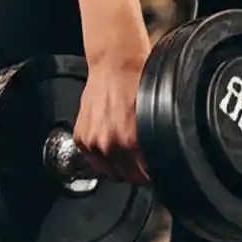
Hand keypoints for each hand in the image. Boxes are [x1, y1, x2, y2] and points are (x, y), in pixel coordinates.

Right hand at [74, 37, 151, 184]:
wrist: (114, 63)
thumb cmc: (136, 81)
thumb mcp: (156, 114)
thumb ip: (155, 142)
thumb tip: (160, 161)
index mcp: (131, 141)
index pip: (146, 178)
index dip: (153, 174)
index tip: (155, 171)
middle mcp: (109, 144)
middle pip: (128, 178)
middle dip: (137, 171)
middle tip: (143, 158)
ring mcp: (92, 142)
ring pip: (110, 173)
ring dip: (119, 166)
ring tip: (126, 149)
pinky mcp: (81, 138)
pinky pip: (94, 161)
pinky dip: (102, 155)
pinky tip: (111, 140)